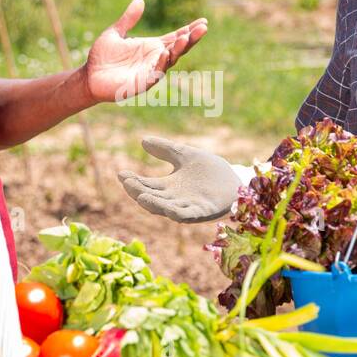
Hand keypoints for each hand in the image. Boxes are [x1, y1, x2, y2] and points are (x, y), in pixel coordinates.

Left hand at [82, 0, 207, 103]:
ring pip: (170, 60)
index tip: (203, 21)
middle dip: (191, 38)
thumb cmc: (101, 57)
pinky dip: (160, 64)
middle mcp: (155, 59)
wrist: (88, 76)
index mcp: (152, 47)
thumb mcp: (115, 33)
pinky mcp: (141, 83)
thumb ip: (128, 19)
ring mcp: (150, 71)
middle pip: (178, 48)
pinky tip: (164, 53)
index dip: (189, 30)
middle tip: (203, 27)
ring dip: (178, 50)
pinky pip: (154, 74)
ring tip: (186, 37)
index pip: (175, 37)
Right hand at [118, 137, 243, 222]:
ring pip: (166, 209)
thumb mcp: (185, 155)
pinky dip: (179, 214)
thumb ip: (166, 149)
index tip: (121, 173)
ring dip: (154, 204)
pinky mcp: (203, 212)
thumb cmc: (210, 170)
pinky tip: (171, 210)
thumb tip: (143, 140)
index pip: (145, 185)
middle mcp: (174, 199)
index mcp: (168, 187)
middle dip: (138, 191)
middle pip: (152, 198)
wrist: (236, 180)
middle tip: (127, 182)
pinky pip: (189, 216)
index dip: (132, 181)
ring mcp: (188, 207)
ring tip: (142, 196)